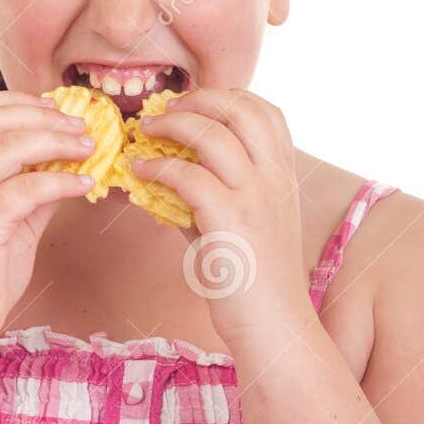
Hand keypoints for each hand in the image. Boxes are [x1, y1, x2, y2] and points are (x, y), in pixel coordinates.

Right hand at [0, 90, 95, 350]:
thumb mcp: (11, 224)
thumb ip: (32, 192)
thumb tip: (68, 164)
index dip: (19, 102)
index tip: (57, 109)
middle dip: (43, 115)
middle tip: (82, 126)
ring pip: (7, 145)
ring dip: (55, 140)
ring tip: (89, 148)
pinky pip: (24, 188)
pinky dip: (60, 181)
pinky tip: (84, 185)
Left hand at [129, 88, 316, 352]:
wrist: (273, 326)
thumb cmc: (253, 283)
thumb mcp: (240, 228)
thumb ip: (208, 198)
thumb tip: (165, 178)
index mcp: (284, 175)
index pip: (265, 111)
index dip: (226, 98)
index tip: (194, 105)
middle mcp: (275, 178)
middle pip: (240, 108)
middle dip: (197, 99)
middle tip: (164, 111)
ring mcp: (255, 197)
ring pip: (213, 133)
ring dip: (172, 125)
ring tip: (145, 133)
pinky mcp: (230, 220)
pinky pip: (188, 175)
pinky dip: (158, 167)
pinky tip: (139, 172)